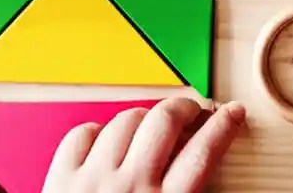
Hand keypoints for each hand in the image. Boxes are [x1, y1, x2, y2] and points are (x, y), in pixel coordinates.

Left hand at [43, 97, 245, 192]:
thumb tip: (206, 186)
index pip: (204, 152)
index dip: (223, 125)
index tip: (231, 113)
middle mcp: (131, 188)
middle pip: (165, 122)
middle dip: (185, 108)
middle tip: (193, 112)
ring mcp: (92, 181)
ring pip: (126, 120)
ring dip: (145, 116)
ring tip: (151, 126)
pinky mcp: (60, 181)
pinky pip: (81, 135)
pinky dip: (97, 131)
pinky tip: (106, 141)